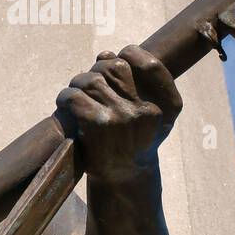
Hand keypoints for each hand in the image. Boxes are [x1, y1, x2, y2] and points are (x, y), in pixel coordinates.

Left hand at [56, 45, 181, 183]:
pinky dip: (65, 97)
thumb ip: (138, 84)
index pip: (151, 64)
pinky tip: (66, 104)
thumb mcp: (156, 116)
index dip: (131, 54)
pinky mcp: (99, 125)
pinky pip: (75, 96)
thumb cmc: (136, 141)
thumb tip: (105, 54)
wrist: (125, 179)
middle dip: (98, 69)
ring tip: (77, 93)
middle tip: (91, 83)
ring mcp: (123, 117)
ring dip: (79, 83)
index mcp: (168, 106)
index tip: (117, 60)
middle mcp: (148, 110)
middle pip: (116, 67)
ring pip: (91, 80)